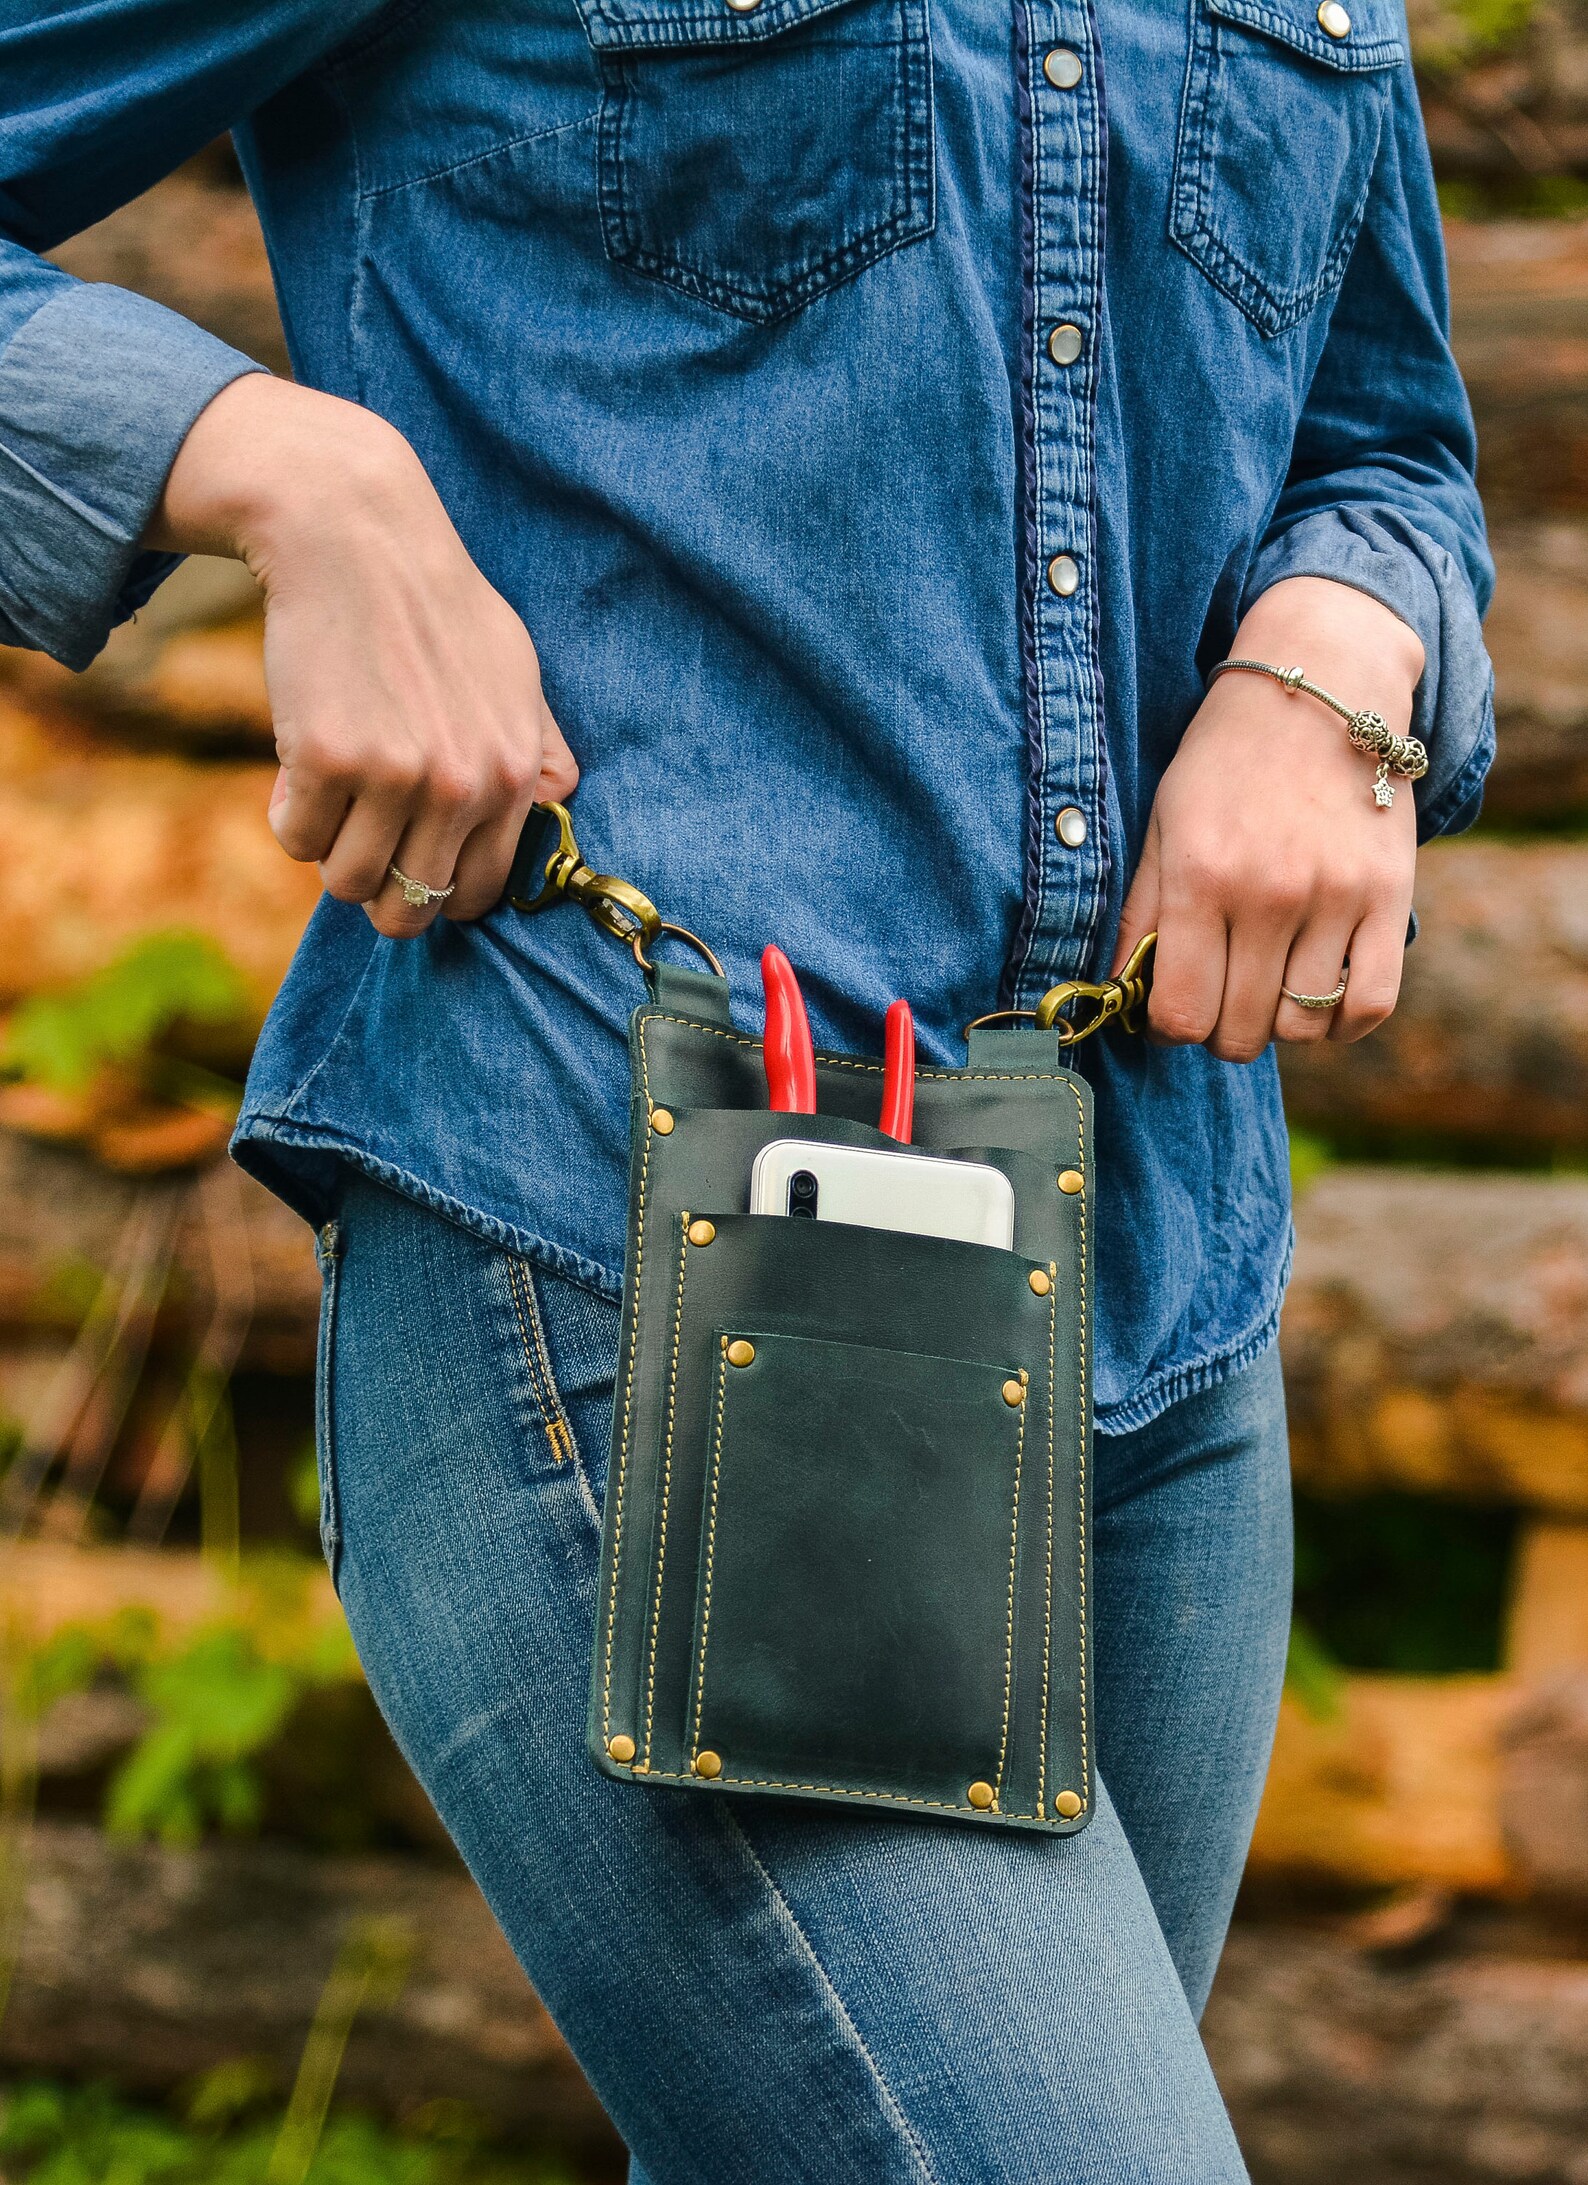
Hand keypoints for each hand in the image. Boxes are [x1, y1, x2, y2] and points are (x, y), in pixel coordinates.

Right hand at [147, 375, 577, 937]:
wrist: (356, 535)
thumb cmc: (436, 604)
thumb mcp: (516, 671)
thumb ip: (539, 748)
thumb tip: (556, 803)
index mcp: (513, 776)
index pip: (476, 894)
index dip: (436, 890)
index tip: (410, 861)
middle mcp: (463, 786)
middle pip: (409, 907)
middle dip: (379, 888)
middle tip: (360, 839)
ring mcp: (396, 776)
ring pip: (346, 881)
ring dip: (329, 848)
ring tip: (334, 791)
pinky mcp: (328, 760)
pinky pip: (295, 838)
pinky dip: (289, 812)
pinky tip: (302, 761)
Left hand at [1113, 577, 1421, 1058]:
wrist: (1321, 689)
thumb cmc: (1225, 760)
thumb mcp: (1163, 823)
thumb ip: (1141, 912)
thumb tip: (1122, 993)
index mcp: (1203, 876)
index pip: (1182, 1011)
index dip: (1172, 1028)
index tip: (1175, 1009)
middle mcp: (1270, 894)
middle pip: (1242, 1030)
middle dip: (1222, 1029)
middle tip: (1222, 996)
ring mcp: (1336, 898)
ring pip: (1302, 1026)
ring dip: (1279, 1025)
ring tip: (1268, 989)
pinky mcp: (1390, 897)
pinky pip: (1371, 1004)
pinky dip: (1342, 1024)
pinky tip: (1320, 1000)